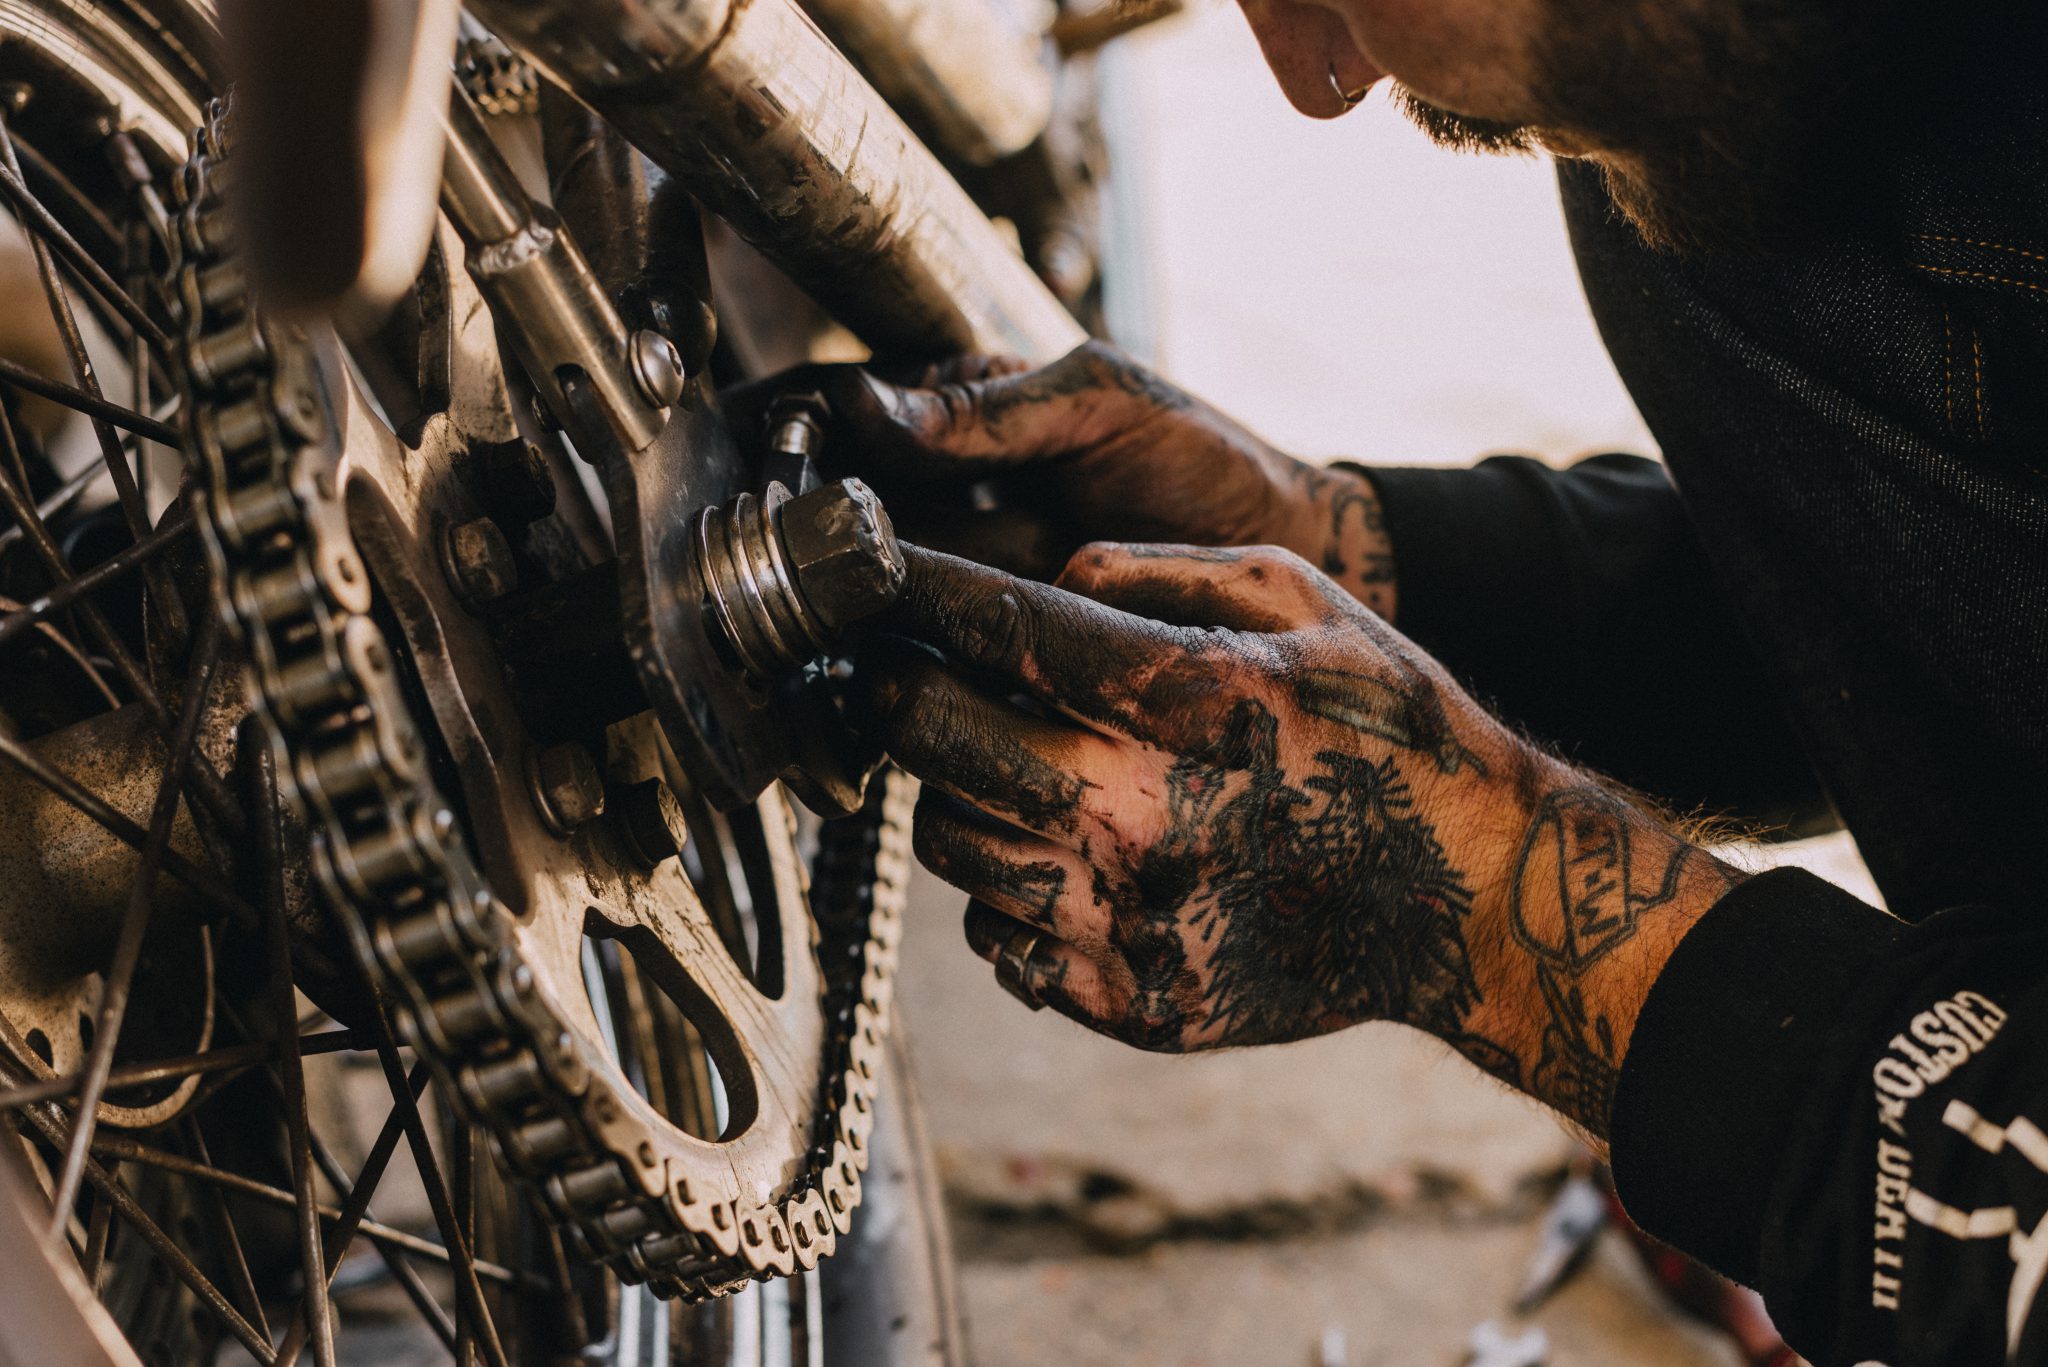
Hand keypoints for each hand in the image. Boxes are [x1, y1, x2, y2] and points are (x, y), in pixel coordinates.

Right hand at [788, 342, 1396, 615]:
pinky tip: (870, 680)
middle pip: (829, 516)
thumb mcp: (1104, 404)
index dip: (781, 429)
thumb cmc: (1202, 463)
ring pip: (861, 596)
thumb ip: (990, 411)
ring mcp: (956, 586)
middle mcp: (937, 508)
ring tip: (821, 619)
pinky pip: (915, 667)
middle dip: (802, 532)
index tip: (748, 445)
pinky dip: (890, 674)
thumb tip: (867, 405)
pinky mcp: (982, 661)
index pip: (834, 415)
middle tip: (778, 551)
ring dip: (842, 608)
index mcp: (950, 422)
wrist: (1286, 559)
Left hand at [861, 541, 1742, 1137]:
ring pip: (952, 842)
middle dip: (898, 694)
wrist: (1471, 897)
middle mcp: (1136, 810)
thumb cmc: (1389, 732)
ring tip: (1007, 774)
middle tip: (899, 677)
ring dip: (956, 795)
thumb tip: (1050, 576)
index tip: (878, 582)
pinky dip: (1008, 893)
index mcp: (1182, 698)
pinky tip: (1064, 863)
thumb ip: (1166, 569)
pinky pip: (998, 936)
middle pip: (933, 738)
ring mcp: (1125, 915)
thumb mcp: (1305, 604)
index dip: (920, 595)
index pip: (998, 628)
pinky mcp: (1126, 995)